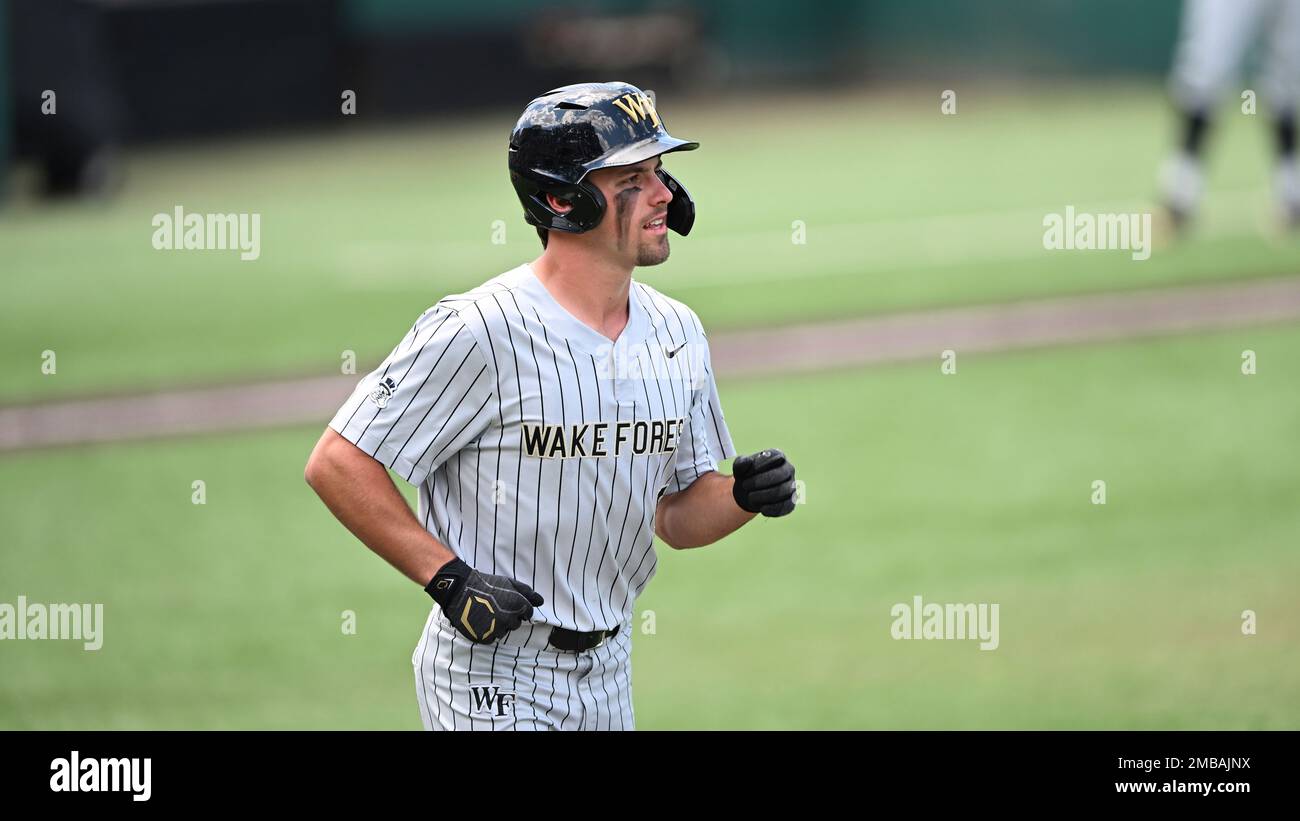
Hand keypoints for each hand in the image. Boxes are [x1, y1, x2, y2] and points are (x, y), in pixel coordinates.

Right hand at [425, 558, 543, 642]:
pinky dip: (486, 631)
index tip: (507, 602)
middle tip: (494, 606)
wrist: (460, 590)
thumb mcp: (509, 583)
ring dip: (497, 625)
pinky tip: (479, 620)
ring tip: (485, 612)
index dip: (518, 607)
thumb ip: (527, 592)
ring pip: (503, 632)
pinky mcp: (484, 637)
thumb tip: (541, 601)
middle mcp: (509, 619)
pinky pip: (490, 638)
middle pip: (515, 624)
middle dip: (508, 616)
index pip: (527, 613)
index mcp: (518, 605)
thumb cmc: (486, 584)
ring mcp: (496, 630)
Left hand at [731, 449, 797, 516]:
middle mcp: (788, 470)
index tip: (746, 474)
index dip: (760, 465)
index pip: (775, 457)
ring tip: (750, 498)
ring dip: (765, 495)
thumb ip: (741, 463)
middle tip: (745, 486)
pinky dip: (774, 509)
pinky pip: (786, 506)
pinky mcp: (790, 502)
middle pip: (781, 474)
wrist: (749, 492)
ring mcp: (791, 486)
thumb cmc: (747, 475)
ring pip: (784, 490)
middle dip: (762, 481)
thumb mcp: (740, 467)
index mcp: (778, 456)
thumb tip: (748, 461)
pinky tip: (762, 509)